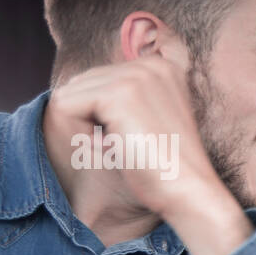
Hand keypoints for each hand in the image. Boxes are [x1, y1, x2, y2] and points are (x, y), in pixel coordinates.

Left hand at [47, 56, 222, 219]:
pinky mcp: (119, 93)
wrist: (190, 191)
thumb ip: (120, 99)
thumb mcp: (147, 121)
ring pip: (70, 94)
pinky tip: (113, 149)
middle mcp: (150, 63)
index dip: (103, 118)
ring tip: (124, 147)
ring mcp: (136, 75)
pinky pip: (65, 106)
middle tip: (129, 146)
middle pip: (81, 84)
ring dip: (85, 129)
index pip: (98, 80)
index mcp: (161, 67)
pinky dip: (79, 135)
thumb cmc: (168, 168)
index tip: (138, 138)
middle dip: (92, 121)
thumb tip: (68, 91)